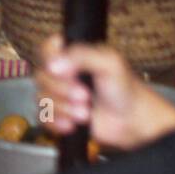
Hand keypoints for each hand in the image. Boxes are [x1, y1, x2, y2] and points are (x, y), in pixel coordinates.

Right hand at [34, 34, 174, 150]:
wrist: (134, 122)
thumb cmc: (126, 89)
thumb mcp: (109, 63)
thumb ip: (81, 56)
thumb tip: (53, 65)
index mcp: (72, 55)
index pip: (46, 48)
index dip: (50, 59)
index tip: (66, 70)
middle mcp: (63, 73)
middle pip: (41, 76)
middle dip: (62, 90)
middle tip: (85, 96)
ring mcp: (60, 95)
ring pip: (41, 98)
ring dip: (64, 108)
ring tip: (85, 113)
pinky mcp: (59, 115)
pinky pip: (43, 117)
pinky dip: (57, 122)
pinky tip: (72, 125)